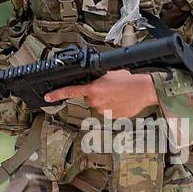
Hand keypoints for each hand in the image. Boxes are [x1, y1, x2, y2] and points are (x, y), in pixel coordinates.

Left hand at [44, 70, 159, 118]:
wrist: (143, 90)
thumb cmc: (129, 80)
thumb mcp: (109, 74)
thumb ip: (97, 79)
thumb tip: (94, 81)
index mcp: (93, 89)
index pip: (70, 91)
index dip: (57, 94)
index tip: (48, 97)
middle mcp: (95, 101)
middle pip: (89, 98)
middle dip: (96, 94)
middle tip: (110, 89)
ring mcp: (103, 110)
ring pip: (99, 106)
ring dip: (106, 101)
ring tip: (119, 94)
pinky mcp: (111, 117)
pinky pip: (108, 112)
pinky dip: (113, 107)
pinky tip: (122, 101)